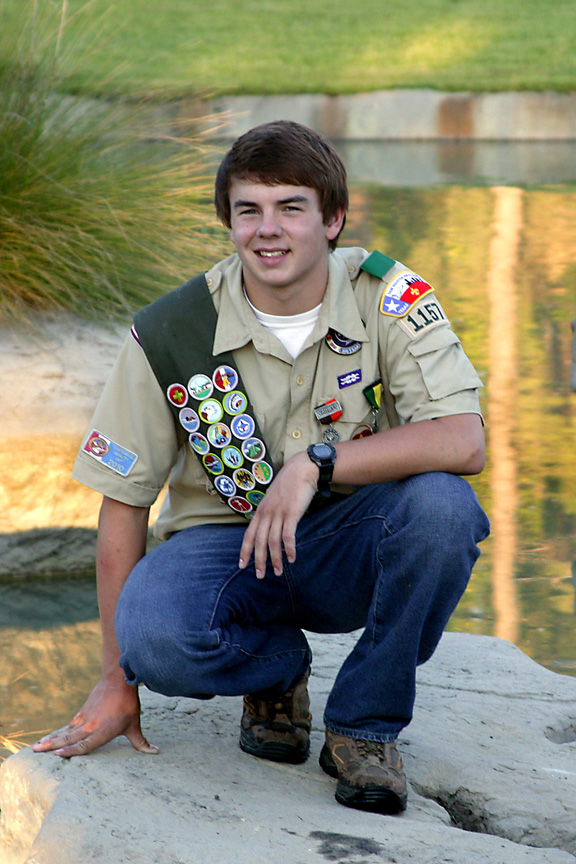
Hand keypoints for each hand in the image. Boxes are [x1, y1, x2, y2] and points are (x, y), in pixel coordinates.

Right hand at [32, 676, 157, 758]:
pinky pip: (72, 723)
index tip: (57, 755)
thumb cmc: (128, 704)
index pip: (84, 745)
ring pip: (67, 731)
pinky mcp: (84, 709)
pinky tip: (58, 734)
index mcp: (102, 732)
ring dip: (53, 738)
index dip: (71, 751)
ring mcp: (85, 717)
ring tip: (38, 745)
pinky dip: (64, 729)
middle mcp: (90, 726)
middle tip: (35, 750)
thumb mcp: (134, 724)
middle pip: (68, 739)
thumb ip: (140, 741)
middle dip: (52, 746)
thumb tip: (154, 752)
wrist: (118, 679)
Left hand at [238, 450, 318, 577]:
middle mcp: (267, 513)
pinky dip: (289, 549)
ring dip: (275, 559)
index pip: (248, 534)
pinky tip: (292, 558)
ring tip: (278, 572)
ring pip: (273, 542)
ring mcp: (278, 513)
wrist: (302, 469)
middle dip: (258, 561)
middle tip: (260, 575)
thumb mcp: (274, 498)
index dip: (244, 551)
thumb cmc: (290, 484)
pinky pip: (288, 536)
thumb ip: (270, 512)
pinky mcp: (292, 513)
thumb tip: (269, 527)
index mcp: (261, 511)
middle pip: (258, 542)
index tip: (242, 565)